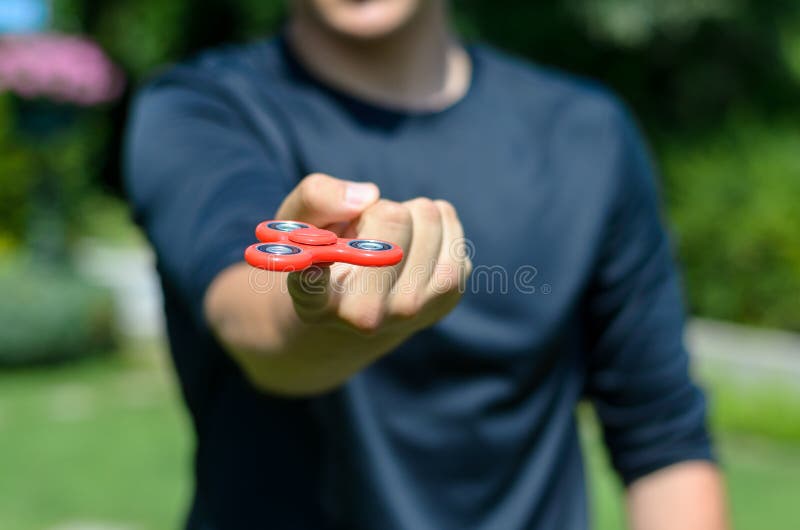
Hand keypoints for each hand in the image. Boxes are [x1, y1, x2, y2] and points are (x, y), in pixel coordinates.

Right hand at [206, 172, 470, 394]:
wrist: (355, 313)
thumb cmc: (322, 258)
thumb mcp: (297, 226)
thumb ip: (315, 199)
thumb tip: (368, 196)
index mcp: (316, 304)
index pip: (313, 289)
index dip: (314, 272)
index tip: (311, 264)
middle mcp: (367, 317)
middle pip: (392, 218)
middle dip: (379, 210)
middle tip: (364, 233)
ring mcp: (413, 311)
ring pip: (427, 216)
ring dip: (409, 212)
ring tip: (388, 239)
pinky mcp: (449, 296)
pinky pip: (449, 222)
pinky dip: (435, 216)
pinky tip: (415, 240)